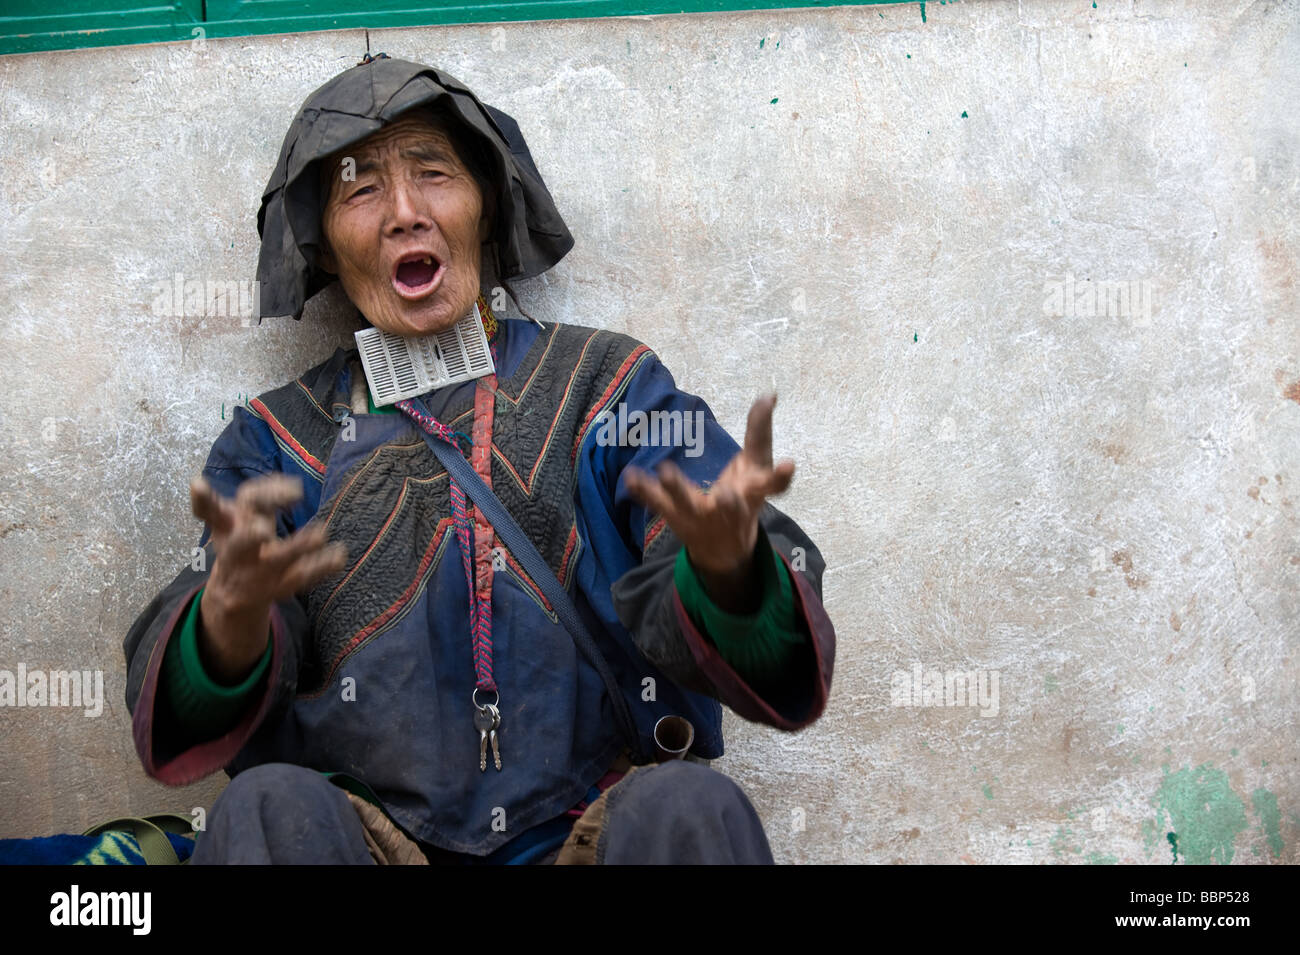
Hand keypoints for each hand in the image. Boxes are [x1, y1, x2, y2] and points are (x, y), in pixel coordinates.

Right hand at [189, 474, 346, 682]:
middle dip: (248, 537)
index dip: (204, 499)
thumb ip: (259, 497)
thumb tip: (293, 485)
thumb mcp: (237, 516)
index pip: (214, 511)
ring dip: (297, 547)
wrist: (232, 594)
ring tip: (321, 533)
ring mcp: (257, 572)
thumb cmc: (240, 540)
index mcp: (225, 527)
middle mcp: (237, 552)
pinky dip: (322, 567)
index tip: (198, 483)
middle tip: (262, 530)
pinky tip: (340, 556)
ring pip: (276, 562)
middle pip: (240, 545)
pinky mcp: (277, 587)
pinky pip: (302, 577)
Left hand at [624, 394, 793, 612]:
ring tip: (666, 470)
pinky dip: (644, 491)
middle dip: (729, 502)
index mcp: (753, 494)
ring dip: (678, 489)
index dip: (781, 477)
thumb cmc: (745, 497)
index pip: (771, 485)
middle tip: (726, 495)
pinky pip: (658, 503)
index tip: (789, 465)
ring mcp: (700, 516)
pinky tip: (630, 478)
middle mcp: (729, 510)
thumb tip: (770, 393)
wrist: (725, 550)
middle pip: (729, 506)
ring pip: (688, 504)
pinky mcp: (676, 516)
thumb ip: (760, 431)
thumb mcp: (757, 465)